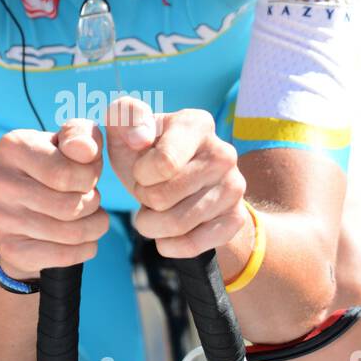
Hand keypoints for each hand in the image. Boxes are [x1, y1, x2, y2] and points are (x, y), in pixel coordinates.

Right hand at [0, 120, 109, 279]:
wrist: (27, 211)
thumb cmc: (57, 168)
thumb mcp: (72, 144)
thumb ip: (83, 136)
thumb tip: (85, 150)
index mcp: (13, 146)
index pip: (65, 172)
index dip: (90, 177)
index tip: (88, 176)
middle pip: (69, 205)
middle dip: (93, 203)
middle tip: (91, 200)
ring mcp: (0, 217)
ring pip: (70, 232)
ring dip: (94, 227)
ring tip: (92, 219)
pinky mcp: (10, 248)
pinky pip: (63, 255)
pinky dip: (85, 249)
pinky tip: (85, 240)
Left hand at [105, 98, 249, 258]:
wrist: (179, 185)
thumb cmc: (146, 153)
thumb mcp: (127, 130)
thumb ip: (125, 116)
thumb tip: (141, 139)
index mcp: (197, 124)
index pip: (163, 163)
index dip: (141, 175)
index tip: (143, 170)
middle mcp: (223, 153)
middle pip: (163, 197)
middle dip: (144, 200)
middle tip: (148, 192)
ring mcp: (235, 187)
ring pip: (176, 224)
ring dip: (151, 224)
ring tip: (154, 210)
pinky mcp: (236, 217)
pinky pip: (194, 244)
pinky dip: (170, 245)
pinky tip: (166, 234)